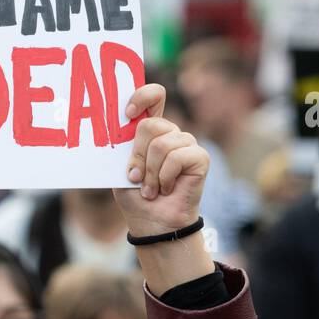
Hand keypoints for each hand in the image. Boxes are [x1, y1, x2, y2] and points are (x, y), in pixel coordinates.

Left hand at [112, 83, 208, 238]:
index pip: (153, 96)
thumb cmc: (136, 196)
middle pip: (150, 124)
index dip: (141, 97)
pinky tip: (166, 189)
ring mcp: (186, 144)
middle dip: (137, 155)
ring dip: (150, 173)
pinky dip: (165, 177)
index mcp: (151, 130)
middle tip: (135, 177)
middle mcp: (170, 133)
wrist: (153, 222)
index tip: (127, 114)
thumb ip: (122, 147)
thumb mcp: (120, 169)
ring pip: (161, 144)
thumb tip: (118, 127)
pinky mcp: (200, 157)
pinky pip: (177, 157)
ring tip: (150, 189)